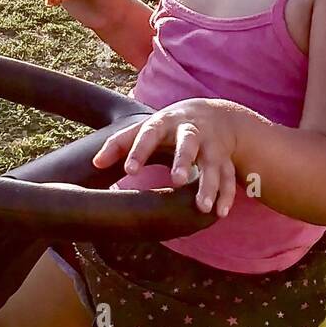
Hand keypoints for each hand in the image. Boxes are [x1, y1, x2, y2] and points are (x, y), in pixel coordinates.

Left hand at [92, 98, 247, 216]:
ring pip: (213, 164)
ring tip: (202, 207)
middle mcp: (191, 132)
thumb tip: (96, 163)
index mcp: (165, 122)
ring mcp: (211, 145)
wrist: (215, 114)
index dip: (139, 151)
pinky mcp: (226, 159)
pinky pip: (229, 177)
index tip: (129, 170)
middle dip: (183, 160)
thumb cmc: (170, 126)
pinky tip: (220, 213)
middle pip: (188, 143)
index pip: (150, 133)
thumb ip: (120, 143)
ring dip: (209, 185)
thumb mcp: (146, 128)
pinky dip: (226, 194)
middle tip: (176, 179)